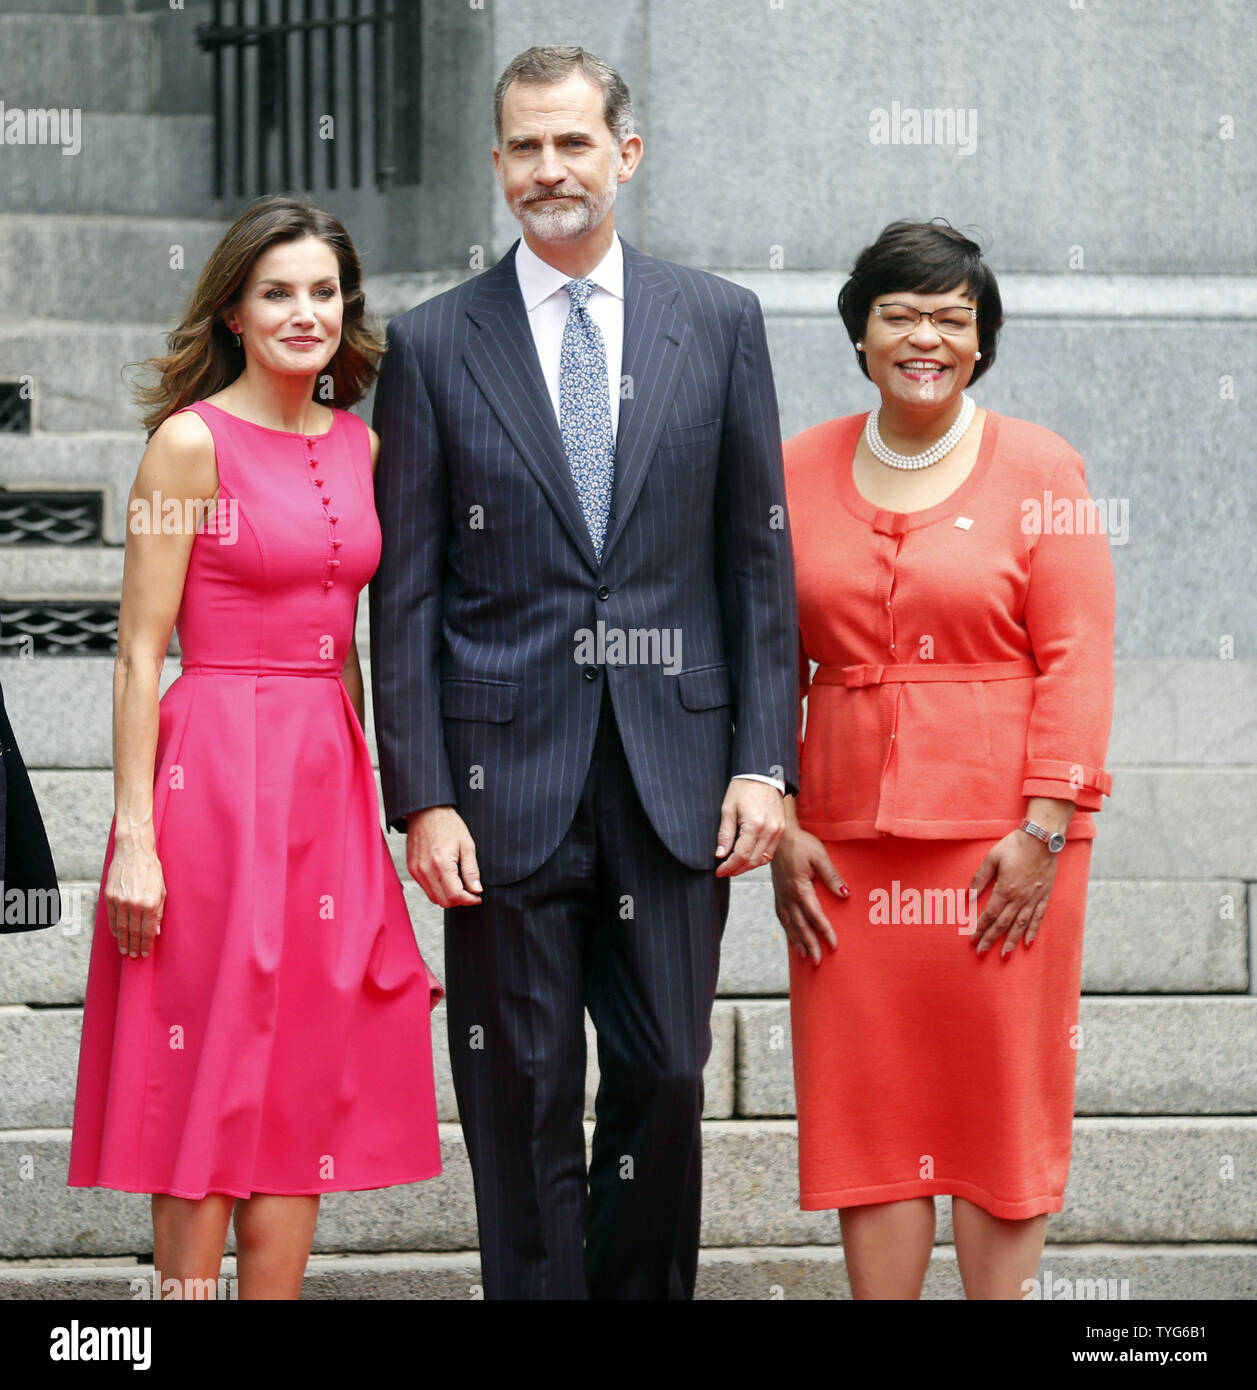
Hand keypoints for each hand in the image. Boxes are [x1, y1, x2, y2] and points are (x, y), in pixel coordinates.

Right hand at [105, 837, 164, 958]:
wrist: (134, 852)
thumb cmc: (151, 870)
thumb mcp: (162, 890)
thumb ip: (159, 912)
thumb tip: (156, 931)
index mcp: (150, 903)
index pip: (148, 930)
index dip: (146, 943)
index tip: (145, 953)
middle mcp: (134, 904)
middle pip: (133, 931)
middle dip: (134, 946)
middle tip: (134, 956)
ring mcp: (120, 900)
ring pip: (120, 927)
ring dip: (123, 941)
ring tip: (125, 950)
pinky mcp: (110, 896)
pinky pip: (111, 918)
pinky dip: (114, 928)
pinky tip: (117, 935)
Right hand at [407, 805, 482, 907]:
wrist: (426, 811)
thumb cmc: (447, 824)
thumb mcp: (467, 845)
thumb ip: (471, 870)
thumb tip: (476, 890)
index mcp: (441, 864)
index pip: (455, 896)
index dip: (469, 900)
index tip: (477, 897)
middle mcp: (425, 870)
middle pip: (443, 901)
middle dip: (460, 901)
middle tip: (471, 892)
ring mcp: (416, 871)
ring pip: (434, 898)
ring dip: (448, 897)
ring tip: (460, 885)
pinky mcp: (412, 869)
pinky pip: (426, 888)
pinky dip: (438, 890)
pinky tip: (448, 879)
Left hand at [714, 779, 784, 878]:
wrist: (763, 774)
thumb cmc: (744, 787)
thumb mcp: (728, 809)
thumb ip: (724, 834)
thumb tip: (720, 854)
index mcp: (754, 825)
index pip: (741, 855)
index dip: (729, 866)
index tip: (719, 871)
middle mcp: (770, 830)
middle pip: (753, 861)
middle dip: (737, 869)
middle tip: (724, 871)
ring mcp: (778, 830)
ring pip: (763, 859)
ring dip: (748, 866)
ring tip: (734, 866)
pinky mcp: (781, 829)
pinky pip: (770, 851)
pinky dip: (758, 858)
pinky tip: (747, 856)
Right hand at [770, 826, 846, 963]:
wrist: (779, 837)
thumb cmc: (801, 844)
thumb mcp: (819, 856)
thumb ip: (832, 876)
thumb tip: (845, 894)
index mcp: (800, 888)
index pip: (814, 915)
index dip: (825, 931)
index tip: (834, 945)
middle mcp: (788, 896)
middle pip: (800, 925)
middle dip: (810, 944)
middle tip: (818, 962)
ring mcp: (781, 896)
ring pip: (789, 924)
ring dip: (798, 941)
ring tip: (806, 956)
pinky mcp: (778, 894)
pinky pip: (782, 917)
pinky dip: (788, 931)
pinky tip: (792, 938)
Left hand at [968, 829, 1056, 955]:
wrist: (1041, 839)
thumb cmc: (1014, 846)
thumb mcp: (991, 859)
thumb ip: (979, 879)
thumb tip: (967, 896)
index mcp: (1005, 890)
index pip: (989, 915)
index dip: (980, 929)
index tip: (972, 941)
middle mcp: (1019, 898)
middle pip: (1003, 924)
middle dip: (991, 940)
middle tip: (982, 954)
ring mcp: (1033, 899)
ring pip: (1020, 925)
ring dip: (1011, 941)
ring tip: (1004, 956)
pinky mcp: (1044, 896)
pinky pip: (1038, 917)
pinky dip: (1032, 931)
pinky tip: (1028, 942)